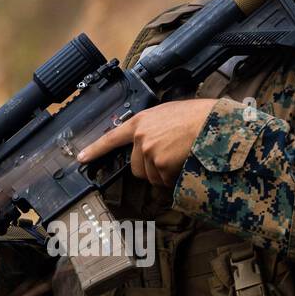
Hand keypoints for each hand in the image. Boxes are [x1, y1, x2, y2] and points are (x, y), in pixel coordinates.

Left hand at [78, 99, 216, 186]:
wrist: (213, 122)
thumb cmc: (197, 117)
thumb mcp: (168, 114)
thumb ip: (153, 128)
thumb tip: (150, 146)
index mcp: (141, 121)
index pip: (112, 138)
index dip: (95, 149)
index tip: (81, 158)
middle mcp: (141, 136)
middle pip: (136, 168)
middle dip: (152, 169)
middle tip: (171, 157)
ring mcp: (149, 151)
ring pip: (152, 177)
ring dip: (165, 174)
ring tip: (181, 156)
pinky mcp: (160, 164)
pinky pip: (165, 181)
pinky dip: (175, 178)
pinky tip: (185, 162)